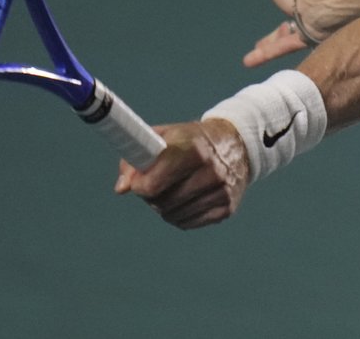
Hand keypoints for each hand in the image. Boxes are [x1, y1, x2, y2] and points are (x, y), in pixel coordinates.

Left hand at [113, 119, 249, 228]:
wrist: (237, 144)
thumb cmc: (194, 139)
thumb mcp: (166, 135)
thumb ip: (138, 155)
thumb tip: (122, 188)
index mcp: (194, 149)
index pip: (153, 183)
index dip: (139, 185)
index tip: (138, 182)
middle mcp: (211, 171)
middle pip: (161, 203)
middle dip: (151, 197)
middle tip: (153, 185)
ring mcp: (221, 192)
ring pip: (173, 216)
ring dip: (164, 207)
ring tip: (171, 190)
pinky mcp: (227, 208)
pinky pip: (188, 223)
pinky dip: (180, 215)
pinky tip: (185, 199)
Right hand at [224, 0, 322, 66]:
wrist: (320, 11)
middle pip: (295, 6)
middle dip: (280, 12)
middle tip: (271, 24)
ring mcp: (313, 18)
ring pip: (294, 30)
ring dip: (275, 39)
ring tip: (256, 50)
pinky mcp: (313, 38)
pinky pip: (291, 46)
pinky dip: (273, 51)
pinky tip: (255, 59)